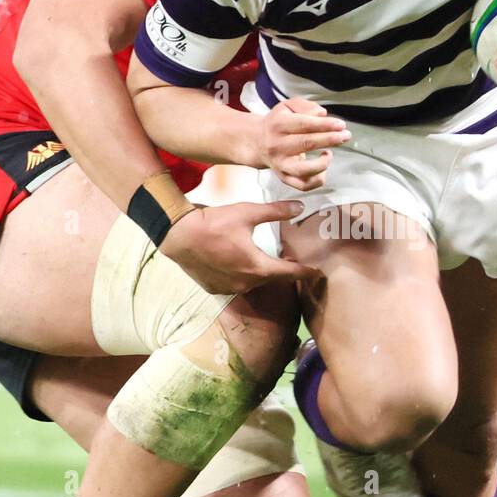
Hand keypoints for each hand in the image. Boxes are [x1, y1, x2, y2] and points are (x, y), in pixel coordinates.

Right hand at [161, 200, 319, 295]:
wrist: (179, 235)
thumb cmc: (215, 223)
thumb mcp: (248, 213)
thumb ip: (276, 212)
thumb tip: (300, 207)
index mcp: (258, 267)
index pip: (290, 273)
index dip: (305, 272)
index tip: (318, 273)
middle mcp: (246, 283)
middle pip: (272, 278)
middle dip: (284, 270)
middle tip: (292, 261)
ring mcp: (229, 289)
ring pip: (254, 282)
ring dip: (262, 273)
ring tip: (266, 261)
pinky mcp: (215, 289)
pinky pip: (236, 285)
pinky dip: (242, 276)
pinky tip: (239, 264)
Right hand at [257, 96, 350, 190]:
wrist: (257, 142)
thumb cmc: (278, 123)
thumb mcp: (287, 106)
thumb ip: (305, 106)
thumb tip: (321, 114)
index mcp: (278, 125)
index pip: (304, 124)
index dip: (325, 125)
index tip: (341, 125)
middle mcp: (277, 145)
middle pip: (306, 143)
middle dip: (330, 139)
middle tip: (346, 136)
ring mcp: (280, 164)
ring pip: (303, 170)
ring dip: (322, 163)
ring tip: (328, 154)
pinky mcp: (284, 177)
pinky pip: (303, 185)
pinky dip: (317, 180)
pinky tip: (323, 169)